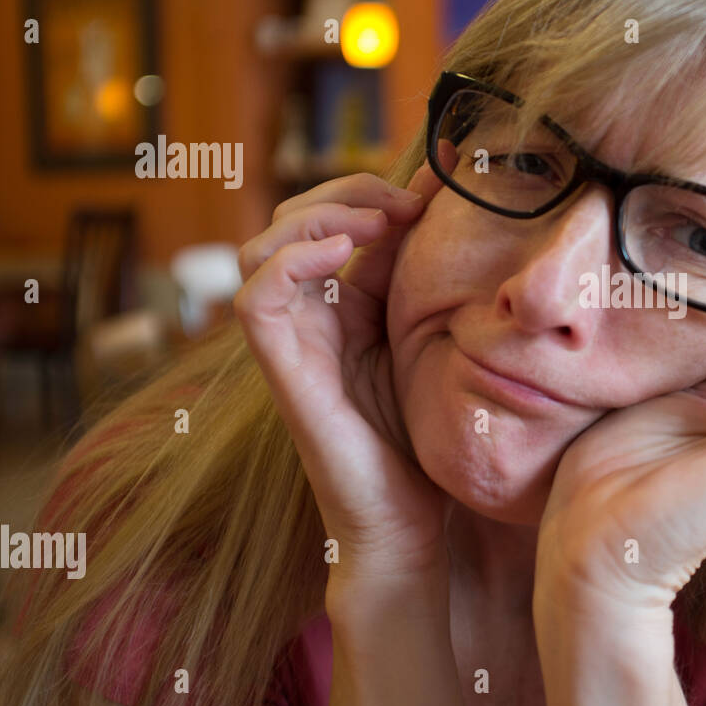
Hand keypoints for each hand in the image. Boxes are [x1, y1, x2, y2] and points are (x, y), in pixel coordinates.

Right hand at [233, 149, 454, 581]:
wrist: (409, 523)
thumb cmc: (426, 438)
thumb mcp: (433, 337)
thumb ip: (427, 275)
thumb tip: (451, 202)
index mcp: (346, 306)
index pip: (334, 215)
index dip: (374, 185)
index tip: (437, 182)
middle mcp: (311, 317)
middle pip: (292, 218)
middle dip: (346, 191)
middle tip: (404, 205)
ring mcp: (293, 343)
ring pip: (261, 246)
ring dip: (315, 216)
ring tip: (374, 225)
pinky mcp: (284, 371)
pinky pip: (255, 298)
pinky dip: (289, 260)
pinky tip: (343, 255)